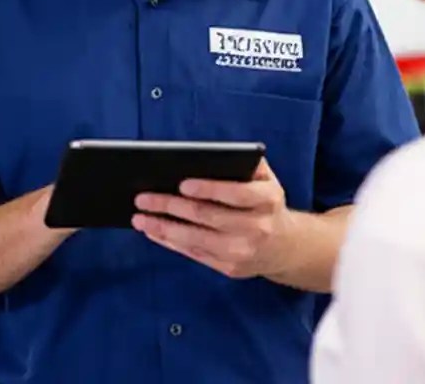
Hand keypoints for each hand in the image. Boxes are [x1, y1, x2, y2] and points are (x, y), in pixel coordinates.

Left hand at [132, 159, 293, 279]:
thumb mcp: (266, 180)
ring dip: (163, 228)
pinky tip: (153, 231)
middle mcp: (257, 227)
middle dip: (171, 206)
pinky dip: (170, 242)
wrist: (284, 247)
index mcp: (268, 200)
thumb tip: (208, 155)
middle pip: (207, 216)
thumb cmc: (265, 204)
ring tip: (140, 218)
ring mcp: (242, 251)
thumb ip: (245, 163)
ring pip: (195, 239)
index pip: (236, 194)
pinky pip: (193, 253)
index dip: (208, 189)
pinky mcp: (229, 268)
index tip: (182, 184)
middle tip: (143, 198)